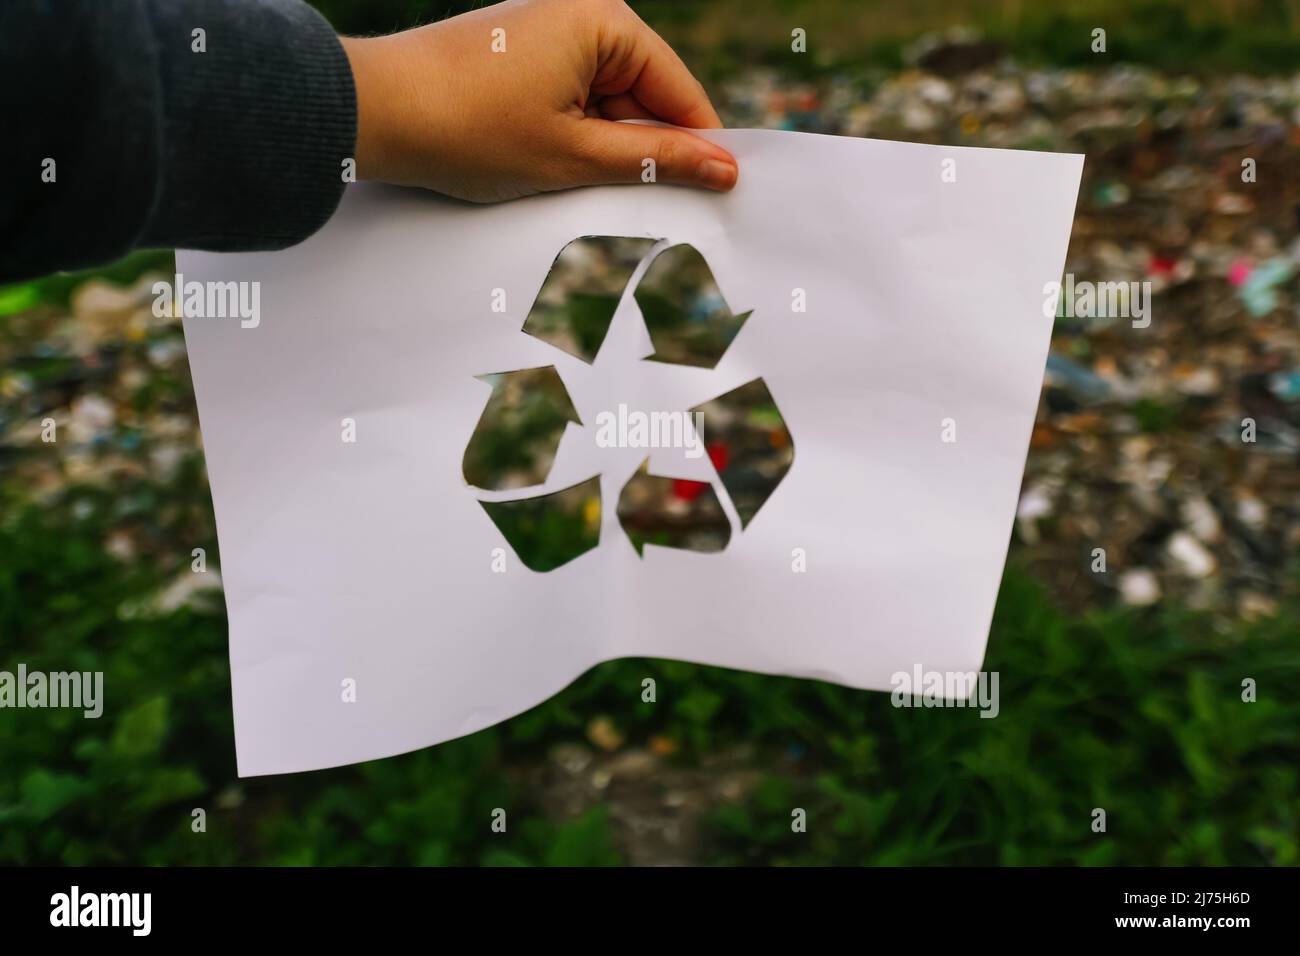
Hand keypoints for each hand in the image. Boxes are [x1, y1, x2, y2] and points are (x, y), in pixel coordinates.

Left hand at [338, 0, 737, 202]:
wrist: (373, 113)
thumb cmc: (471, 129)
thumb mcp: (576, 156)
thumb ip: (658, 160)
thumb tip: (724, 168)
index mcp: (605, 20)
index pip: (680, 91)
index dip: (700, 147)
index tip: (721, 196)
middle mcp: (581, 11)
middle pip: (645, 95)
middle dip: (643, 150)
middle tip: (639, 206)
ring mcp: (548, 29)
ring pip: (606, 103)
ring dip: (602, 149)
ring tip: (571, 182)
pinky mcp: (521, 52)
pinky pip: (571, 97)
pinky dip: (572, 135)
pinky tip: (551, 167)